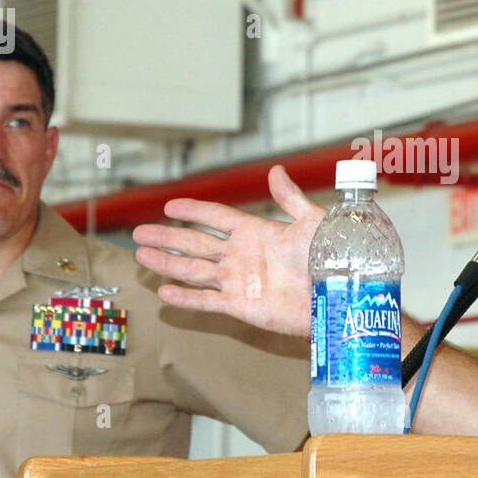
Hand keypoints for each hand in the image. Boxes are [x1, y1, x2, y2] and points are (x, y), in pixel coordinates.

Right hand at [132, 164, 325, 336]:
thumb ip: (290, 199)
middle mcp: (243, 255)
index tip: (169, 206)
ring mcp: (239, 282)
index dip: (193, 211)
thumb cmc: (332, 258)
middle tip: (139, 232)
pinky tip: (164, 291)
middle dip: (168, 237)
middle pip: (196, 244)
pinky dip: (185, 297)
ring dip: (167, 263)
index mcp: (257, 232)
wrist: (339, 297)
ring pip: (194, 270)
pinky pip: (207, 301)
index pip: (217, 217)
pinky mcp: (241, 307)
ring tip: (142, 255)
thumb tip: (276, 170)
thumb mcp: (312, 222)